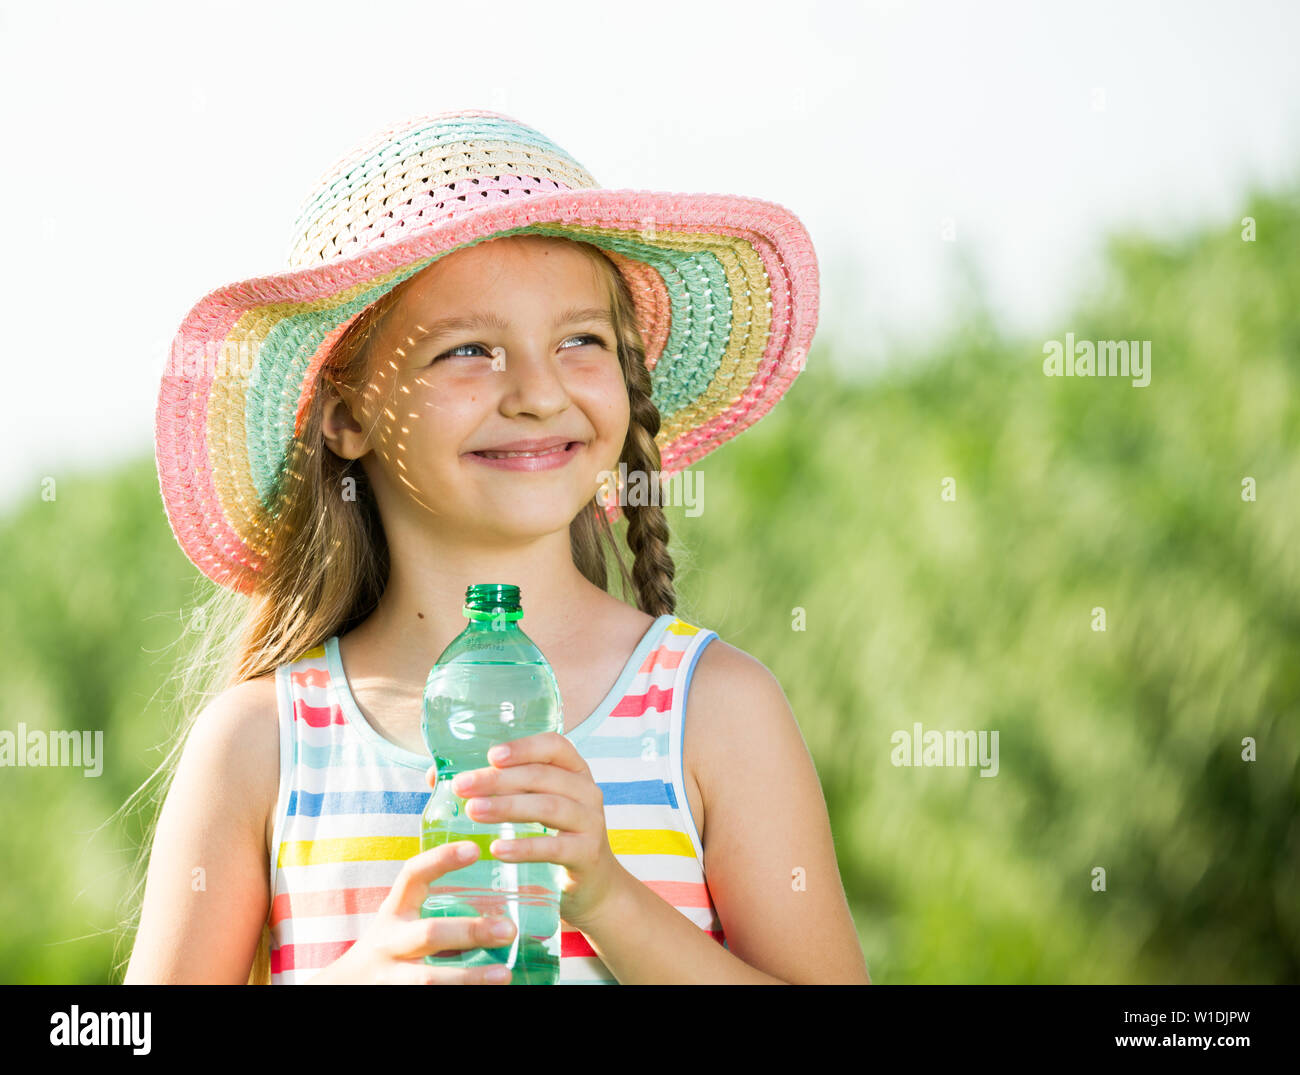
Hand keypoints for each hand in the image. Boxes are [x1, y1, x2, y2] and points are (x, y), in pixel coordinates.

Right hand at [306, 841, 517, 983]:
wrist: (346, 988)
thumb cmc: (390, 947)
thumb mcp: (402, 922)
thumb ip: (439, 911)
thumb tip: (505, 901)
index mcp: (394, 912)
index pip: (412, 875)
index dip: (440, 859)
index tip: (475, 849)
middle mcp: (389, 943)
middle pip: (428, 933)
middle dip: (470, 930)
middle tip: (509, 930)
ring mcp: (391, 977)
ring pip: (429, 978)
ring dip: (469, 977)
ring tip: (504, 975)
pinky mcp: (397, 997)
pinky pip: (429, 996)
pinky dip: (460, 994)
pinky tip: (489, 995)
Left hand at [431, 732, 628, 932]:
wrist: (592, 887)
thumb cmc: (553, 838)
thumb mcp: (531, 808)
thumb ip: (494, 790)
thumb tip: (436, 777)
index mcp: (574, 771)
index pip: (554, 745)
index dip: (523, 747)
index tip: (490, 755)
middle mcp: (587, 791)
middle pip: (543, 776)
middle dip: (499, 779)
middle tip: (462, 786)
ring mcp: (590, 823)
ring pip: (549, 806)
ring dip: (508, 807)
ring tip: (473, 812)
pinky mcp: (587, 855)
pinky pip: (555, 847)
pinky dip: (524, 847)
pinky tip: (497, 849)